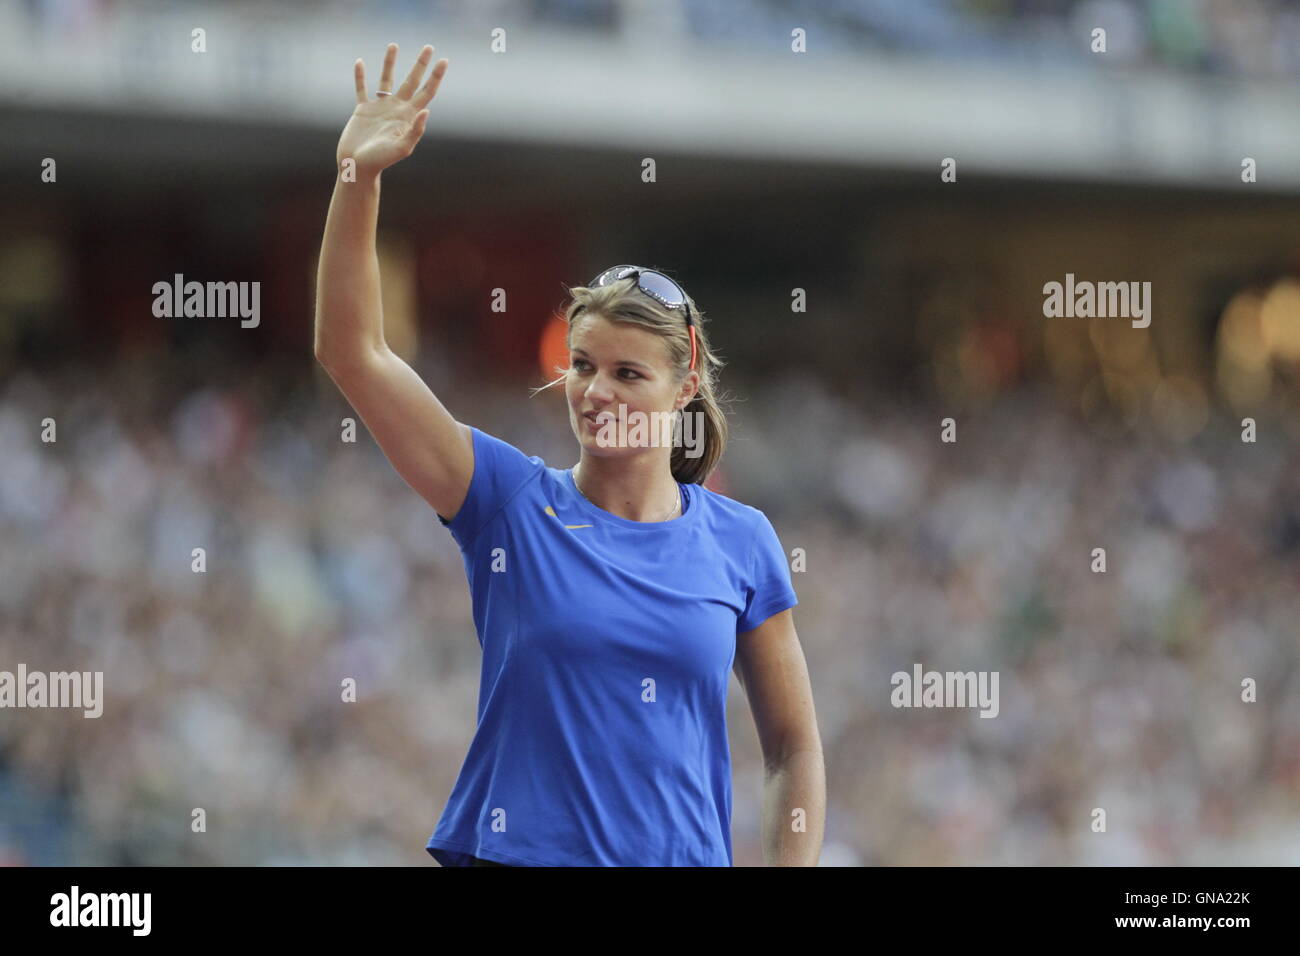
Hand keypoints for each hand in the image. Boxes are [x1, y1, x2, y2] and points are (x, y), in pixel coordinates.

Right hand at [336, 43, 448, 176]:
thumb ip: (415, 131)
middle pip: (412, 81)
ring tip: (393, 45)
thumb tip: (426, 111)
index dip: (436, 76)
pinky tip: (360, 62)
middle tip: (429, 46)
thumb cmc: (380, 161)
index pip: (427, 92)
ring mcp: (380, 108)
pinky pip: (361, 88)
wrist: (358, 167)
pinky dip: (360, 76)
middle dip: (421, 64)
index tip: (444, 60)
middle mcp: (397, 109)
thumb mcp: (402, 148)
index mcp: (409, 116)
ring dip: (390, 62)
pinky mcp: (362, 110)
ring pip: (386, 79)